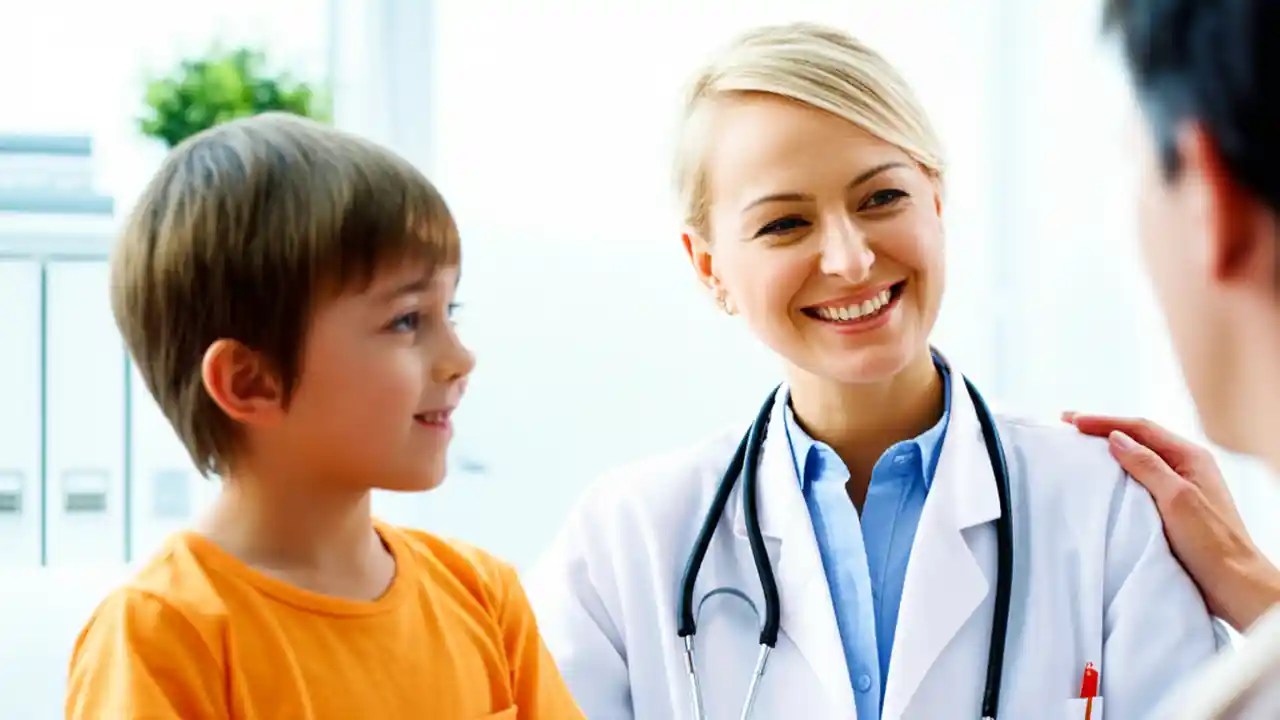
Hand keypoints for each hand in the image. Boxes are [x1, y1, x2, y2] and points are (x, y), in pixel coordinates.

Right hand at [1063, 412, 1279, 631]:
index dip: (1104, 422)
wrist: (1234, 585)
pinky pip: (1140, 481)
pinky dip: (1117, 474)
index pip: (1141, 428)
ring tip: (1080, 447)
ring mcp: (1180, 487)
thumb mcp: (1177, 499)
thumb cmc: (1212, 544)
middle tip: (1068, 424)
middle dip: (1103, 429)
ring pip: (1138, 458)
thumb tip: (1115, 438)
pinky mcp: (1172, 508)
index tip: (1072, 421)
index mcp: (1191, 458)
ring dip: (1109, 450)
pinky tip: (1102, 479)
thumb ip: (1147, 465)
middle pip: (1139, 438)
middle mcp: (1187, 467)